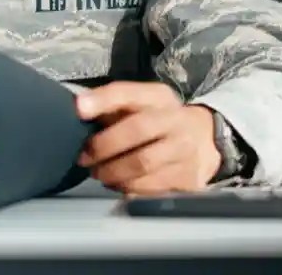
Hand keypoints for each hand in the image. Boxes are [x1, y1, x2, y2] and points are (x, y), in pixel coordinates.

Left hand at [74, 81, 221, 194]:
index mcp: (158, 97)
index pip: (127, 93)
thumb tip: (77, 109)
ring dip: (113, 173)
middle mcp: (176, 121)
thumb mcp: (138, 103)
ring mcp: (186, 151)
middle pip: (136, 131)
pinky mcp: (189, 179)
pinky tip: (118, 185)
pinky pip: (151, 189)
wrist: (204, 138)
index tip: (78, 110)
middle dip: (104, 147)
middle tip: (85, 159)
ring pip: (143, 165)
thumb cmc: (158, 119)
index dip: (102, 101)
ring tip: (100, 174)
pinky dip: (128, 189)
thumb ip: (109, 104)